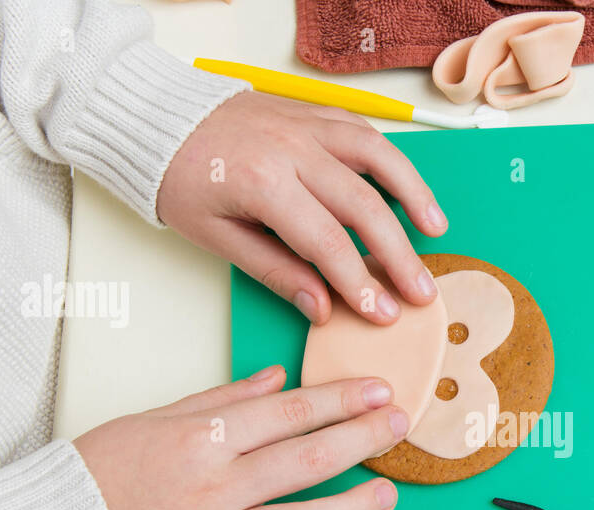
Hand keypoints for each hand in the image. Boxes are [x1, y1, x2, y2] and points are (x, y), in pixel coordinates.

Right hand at [74, 365, 405, 509]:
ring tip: (387, 494)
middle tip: (398, 427)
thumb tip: (278, 381)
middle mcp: (214, 488)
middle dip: (362, 440)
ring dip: (353, 508)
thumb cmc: (98, 472)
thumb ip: (221, 401)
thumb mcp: (154, 418)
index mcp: (200, 440)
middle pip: (307, 460)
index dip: (341, 400)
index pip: (288, 413)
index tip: (377, 391)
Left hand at [157, 91, 448, 325]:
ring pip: (377, 156)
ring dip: (414, 194)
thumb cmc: (182, 181)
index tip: (384, 314)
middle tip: (422, 292)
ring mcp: (306, 125)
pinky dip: (392, 160)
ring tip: (436, 230)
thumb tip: (322, 309)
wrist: (157, 121)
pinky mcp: (312, 112)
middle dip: (399, 255)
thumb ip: (276, 272)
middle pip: (364, 206)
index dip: (361, 284)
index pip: (328, 243)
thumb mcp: (218, 239)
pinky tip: (408, 188)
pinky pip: (364, 132)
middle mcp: (292, 149)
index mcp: (263, 185)